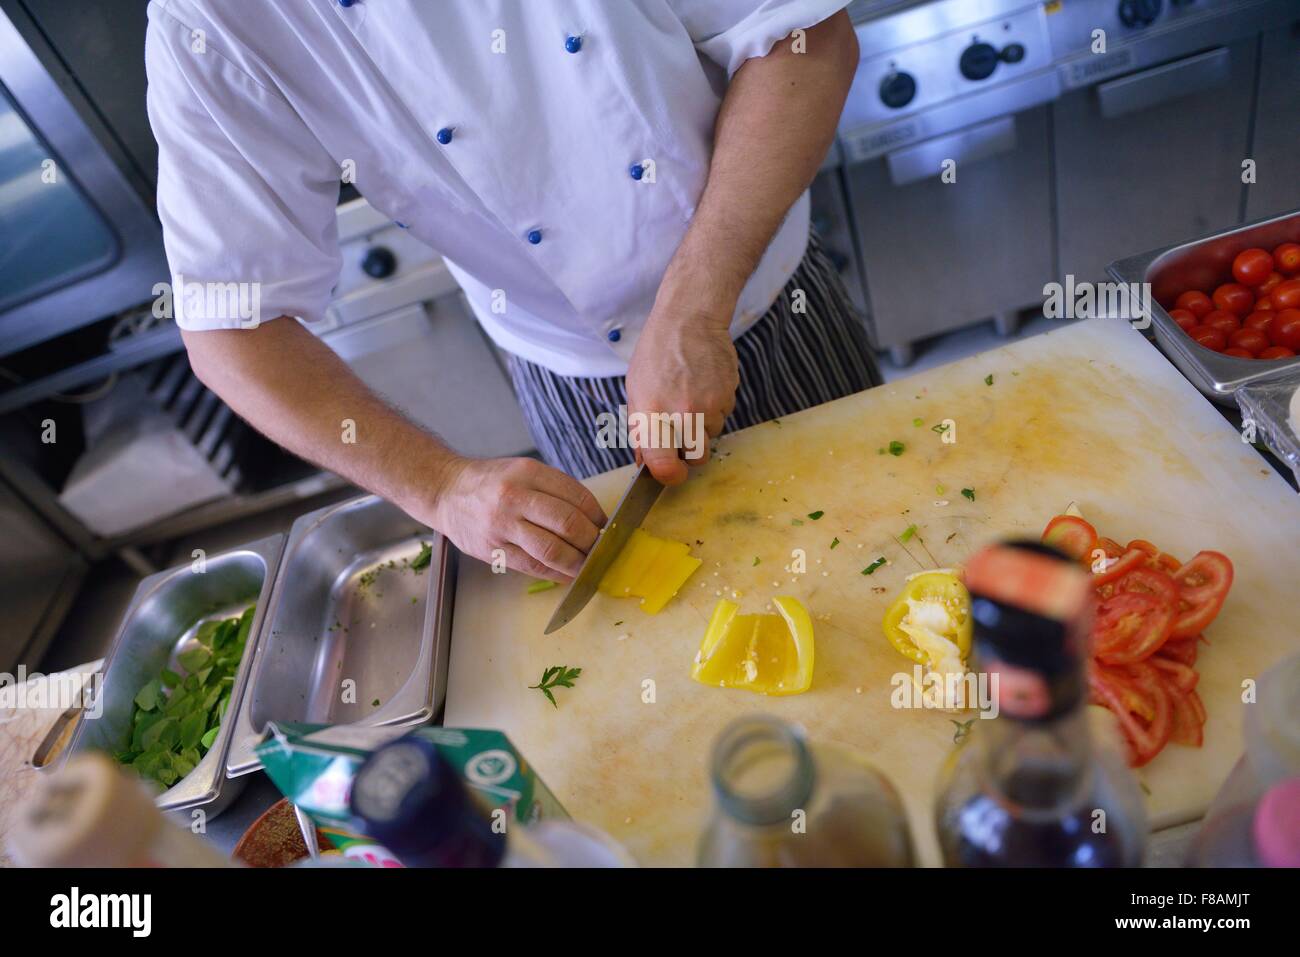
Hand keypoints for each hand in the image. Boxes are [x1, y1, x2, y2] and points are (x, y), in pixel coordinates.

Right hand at [423, 456, 606, 581]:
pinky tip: (567, 575)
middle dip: (591, 540)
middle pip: (567, 523)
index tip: (604, 525)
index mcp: (528, 472)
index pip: (576, 496)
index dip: (597, 514)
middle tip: (599, 546)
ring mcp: (502, 525)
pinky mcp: (492, 549)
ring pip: (552, 549)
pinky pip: (533, 566)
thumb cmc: (491, 482)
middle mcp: (515, 497)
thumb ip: (554, 490)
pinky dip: (556, 573)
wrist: (447, 491)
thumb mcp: (523, 471)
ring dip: (578, 561)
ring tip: (588, 564)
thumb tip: (592, 518)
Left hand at [625, 308, 738, 484]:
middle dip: (690, 453)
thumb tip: (645, 462)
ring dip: (702, 427)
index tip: (669, 473)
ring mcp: (708, 405)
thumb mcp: (635, 391)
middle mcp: (682, 414)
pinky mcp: (728, 395)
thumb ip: (640, 430)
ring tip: (690, 399)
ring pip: (712, 437)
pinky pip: (723, 416)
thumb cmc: (656, 353)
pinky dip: (715, 409)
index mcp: (652, 414)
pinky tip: (703, 387)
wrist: (688, 319)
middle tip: (681, 435)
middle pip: (696, 459)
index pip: (664, 465)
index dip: (669, 475)